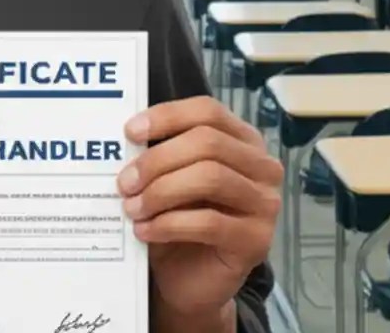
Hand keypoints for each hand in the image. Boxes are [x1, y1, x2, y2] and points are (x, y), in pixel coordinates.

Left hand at [117, 96, 281, 328]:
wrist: (189, 278)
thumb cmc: (178, 218)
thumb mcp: (167, 179)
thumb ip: (157, 154)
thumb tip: (124, 138)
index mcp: (241, 141)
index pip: (207, 112)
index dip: (167, 116)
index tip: (130, 133)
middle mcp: (262, 167)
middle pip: (207, 143)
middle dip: (157, 160)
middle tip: (124, 182)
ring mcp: (265, 204)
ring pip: (210, 178)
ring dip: (161, 192)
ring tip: (132, 208)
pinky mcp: (257, 240)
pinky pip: (209, 222)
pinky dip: (168, 224)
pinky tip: (145, 231)